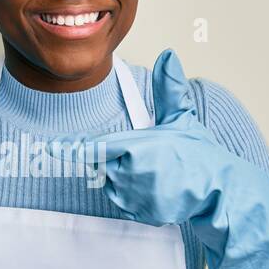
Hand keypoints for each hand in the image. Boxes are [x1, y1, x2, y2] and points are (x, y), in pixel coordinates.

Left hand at [52, 49, 268, 268]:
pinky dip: (135, 198)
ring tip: (157, 176)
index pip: (95, 147)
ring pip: (113, 184)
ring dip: (127, 179)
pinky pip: (124, 203)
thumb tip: (168, 55)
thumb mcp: (182, 118)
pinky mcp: (140, 213)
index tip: (50, 149)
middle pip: (106, 164)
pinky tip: (157, 191)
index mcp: (138, 146)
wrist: (218, 191)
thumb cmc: (199, 155)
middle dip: (122, 160)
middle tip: (151, 160)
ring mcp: (134, 195)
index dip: (70, 148)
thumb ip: (169, 88)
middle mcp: (131, 173)